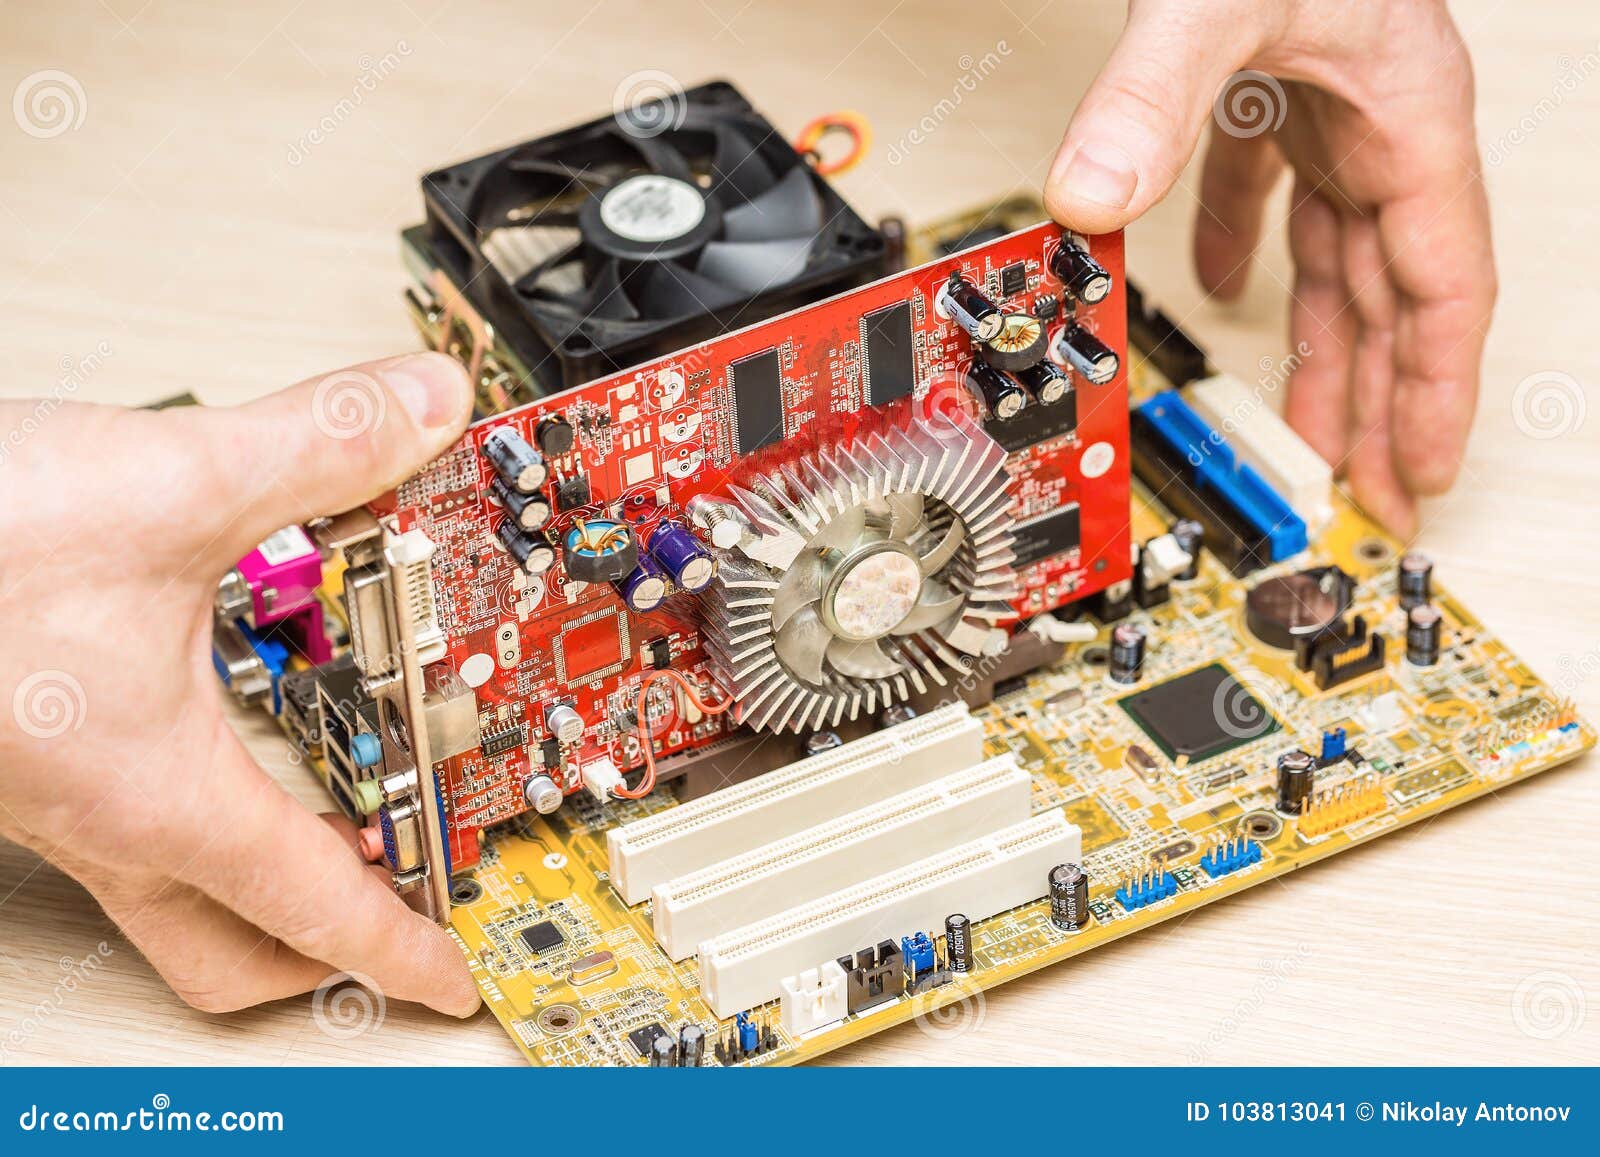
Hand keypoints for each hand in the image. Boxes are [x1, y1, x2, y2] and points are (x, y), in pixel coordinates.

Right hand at [0, 352, 480, 1015]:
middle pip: (224, 949)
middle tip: (391, 924)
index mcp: (156, 790)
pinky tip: (202, 715)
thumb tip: (419, 407)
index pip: (318, 907)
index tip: (453, 985)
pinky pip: (113, 813)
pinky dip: (187, 796)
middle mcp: (96, 813)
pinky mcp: (10, 746)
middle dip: (318, 956)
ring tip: (326, 814)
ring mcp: (43, 790)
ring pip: (163, 886)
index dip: (404, 953)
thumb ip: (315, 445)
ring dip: (251, 872)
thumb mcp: (165, 482)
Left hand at [1045, 0, 1494, 536]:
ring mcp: (1335, 98)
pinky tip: (1227, 277)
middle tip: (1367, 485)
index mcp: (1407, 117)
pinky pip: (1278, 180)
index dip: (1429, 394)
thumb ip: (1157, 101)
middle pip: (1391, 293)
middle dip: (1380, 397)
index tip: (1419, 473)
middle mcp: (1383, 119)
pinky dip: (1253, 234)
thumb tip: (1089, 203)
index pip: (1438, 292)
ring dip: (1324, 338)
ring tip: (1309, 419)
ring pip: (1340, 250)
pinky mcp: (1280, 75)